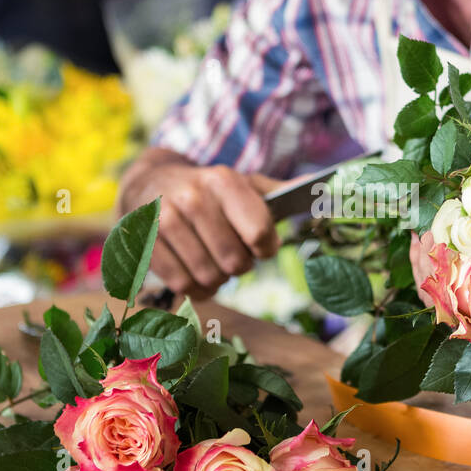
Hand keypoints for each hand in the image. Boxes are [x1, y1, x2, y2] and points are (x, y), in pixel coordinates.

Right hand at [117, 147, 281, 299]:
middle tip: (232, 256)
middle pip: (235, 261)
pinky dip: (195, 289)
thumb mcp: (244, 184)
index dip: (265, 248)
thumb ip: (281, 192)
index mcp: (224, 181)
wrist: (151, 183)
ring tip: (213, 264)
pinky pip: (182, 285)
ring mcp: (166, 220)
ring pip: (209, 277)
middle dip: (240, 266)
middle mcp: (193, 198)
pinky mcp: (145, 243)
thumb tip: (325, 186)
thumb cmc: (209, 191)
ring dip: (217, 280)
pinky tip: (195, 275)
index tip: (259, 244)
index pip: (260, 233)